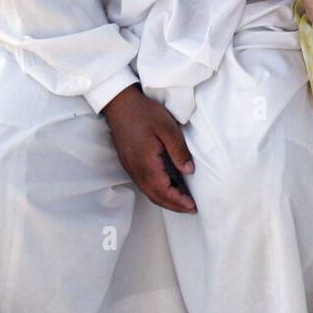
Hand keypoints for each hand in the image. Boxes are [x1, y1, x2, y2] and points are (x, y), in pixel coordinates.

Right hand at [103, 85, 196, 212]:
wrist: (119, 103)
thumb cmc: (143, 112)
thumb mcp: (167, 128)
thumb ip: (178, 150)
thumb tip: (189, 170)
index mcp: (146, 163)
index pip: (164, 191)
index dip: (179, 201)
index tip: (193, 206)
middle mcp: (136, 170)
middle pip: (155, 196)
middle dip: (174, 206)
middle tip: (191, 209)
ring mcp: (130, 168)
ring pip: (149, 192)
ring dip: (166, 200)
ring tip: (182, 202)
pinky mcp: (129, 163)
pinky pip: (144, 184)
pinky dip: (157, 191)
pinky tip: (168, 187)